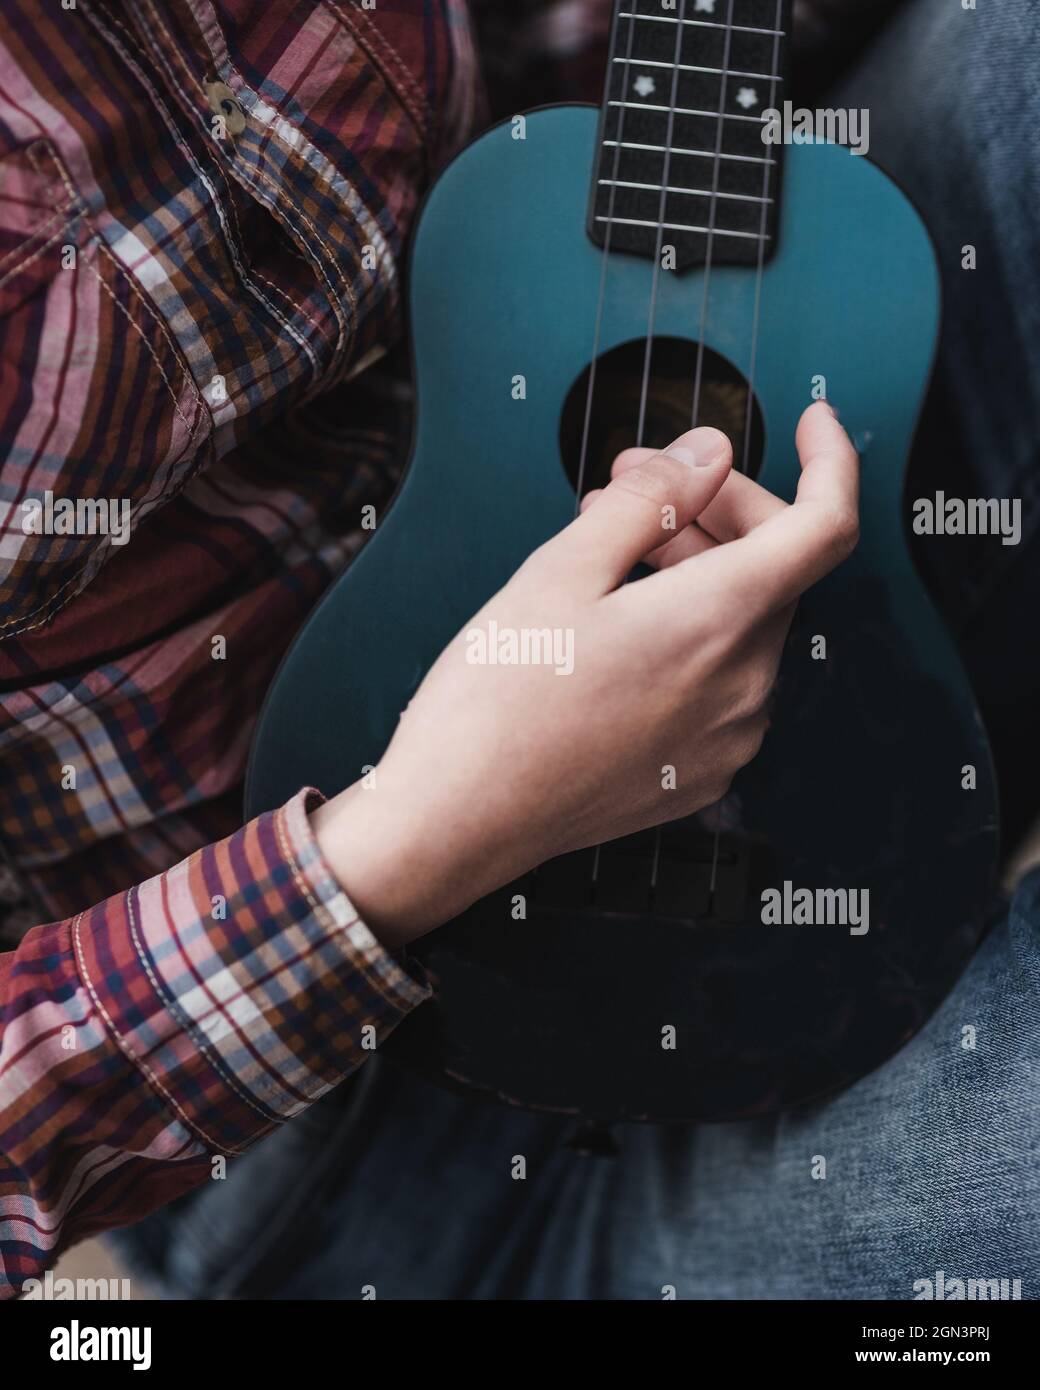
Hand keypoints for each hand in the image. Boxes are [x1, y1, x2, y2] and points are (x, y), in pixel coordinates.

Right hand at [312, 401, 858, 946]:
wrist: (456, 820)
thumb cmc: (495, 702)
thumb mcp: (562, 570)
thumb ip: (652, 500)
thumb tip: (709, 454)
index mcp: (718, 624)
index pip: (826, 526)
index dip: (831, 462)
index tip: (813, 425)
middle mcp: (743, 687)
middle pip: (773, 570)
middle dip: (716, 511)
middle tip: (636, 483)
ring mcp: (728, 740)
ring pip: (744, 625)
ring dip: (698, 572)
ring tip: (611, 552)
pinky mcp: (701, 774)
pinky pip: (723, 683)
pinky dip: (691, 636)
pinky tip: (623, 626)